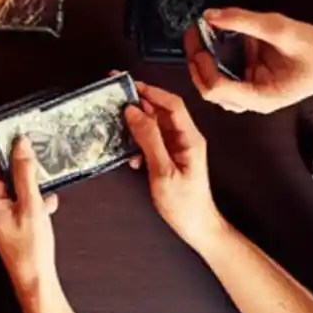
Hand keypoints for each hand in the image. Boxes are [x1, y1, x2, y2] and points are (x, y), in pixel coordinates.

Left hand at [0, 140, 60, 292]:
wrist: (35, 278)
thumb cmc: (29, 251)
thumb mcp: (31, 206)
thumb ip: (26, 174)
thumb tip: (21, 146)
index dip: (0, 142)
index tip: (16, 132)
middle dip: (18, 159)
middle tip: (35, 151)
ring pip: (13, 180)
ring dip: (30, 178)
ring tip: (43, 178)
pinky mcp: (10, 214)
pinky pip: (21, 193)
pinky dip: (35, 193)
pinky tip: (47, 201)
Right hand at [124, 83, 223, 250]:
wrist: (196, 227)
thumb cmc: (184, 204)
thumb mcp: (163, 171)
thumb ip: (149, 139)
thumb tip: (133, 112)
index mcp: (189, 138)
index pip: (172, 104)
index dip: (151, 91)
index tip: (129, 85)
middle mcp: (184, 138)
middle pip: (161, 111)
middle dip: (139, 102)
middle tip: (116, 95)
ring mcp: (177, 147)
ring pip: (154, 125)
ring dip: (136, 123)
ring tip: (117, 121)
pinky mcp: (169, 157)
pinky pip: (151, 140)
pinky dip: (138, 142)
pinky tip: (130, 155)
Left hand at [184, 8, 312, 114]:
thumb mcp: (280, 29)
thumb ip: (243, 21)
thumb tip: (213, 15)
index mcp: (260, 97)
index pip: (216, 88)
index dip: (202, 65)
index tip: (199, 42)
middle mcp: (254, 99)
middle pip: (211, 89)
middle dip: (197, 62)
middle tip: (193, 35)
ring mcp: (255, 92)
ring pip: (218, 83)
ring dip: (207, 61)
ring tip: (203, 37)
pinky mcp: (257, 81)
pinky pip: (230, 73)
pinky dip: (223, 58)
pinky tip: (224, 39)